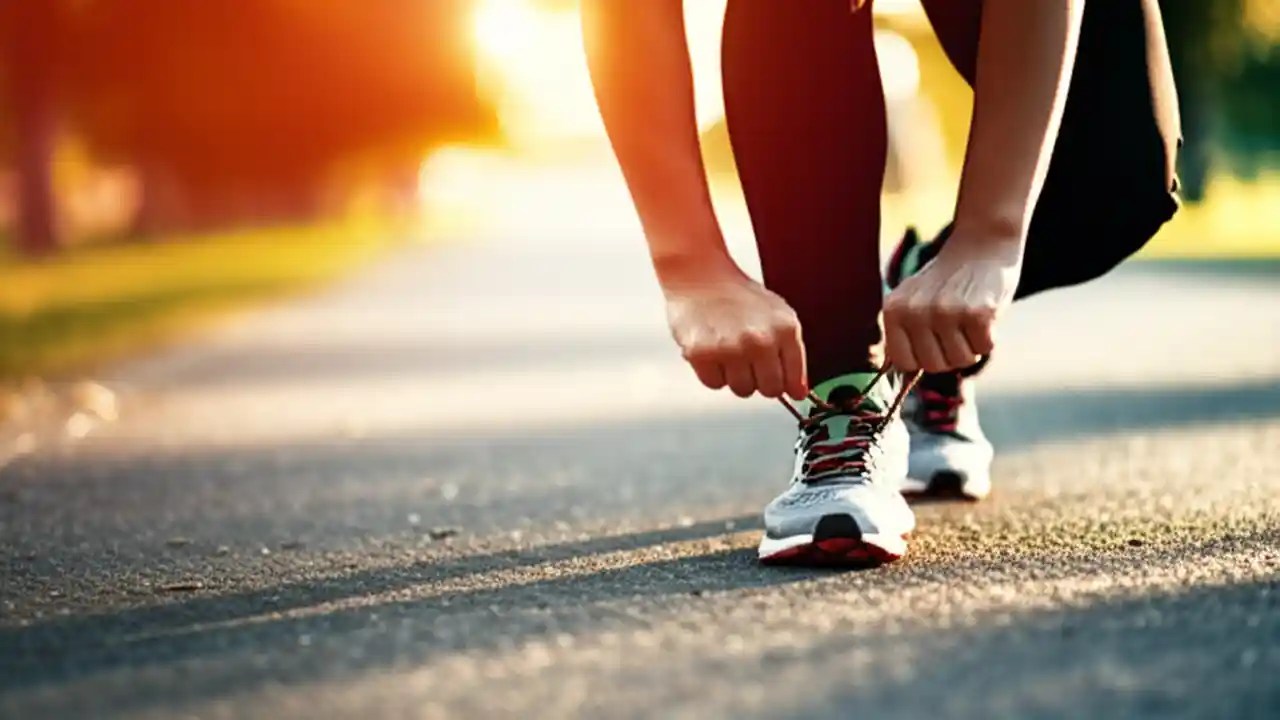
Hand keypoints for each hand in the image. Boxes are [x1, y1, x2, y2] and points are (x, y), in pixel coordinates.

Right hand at [661, 262, 806, 399]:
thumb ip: (792, 353)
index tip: (781, 385)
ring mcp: (731, 349)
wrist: (699, 275)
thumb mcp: (778, 315)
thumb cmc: (738, 296)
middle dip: (760, 380)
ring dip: (735, 376)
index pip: (793, 380)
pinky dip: (712, 372)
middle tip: (748, 360)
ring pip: (741, 390)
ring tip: (728, 351)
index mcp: (785, 329)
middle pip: (769, 390)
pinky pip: (714, 384)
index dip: (785, 384)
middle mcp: (760, 341)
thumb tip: (798, 391)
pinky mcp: (702, 355)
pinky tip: (712, 350)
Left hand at [883, 237, 1022, 372]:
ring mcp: (946, 312)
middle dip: (949, 354)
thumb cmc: (947, 282)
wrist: (982, 244)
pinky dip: (990, 338)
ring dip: (971, 346)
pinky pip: (985, 349)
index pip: (903, 362)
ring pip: (961, 361)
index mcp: (894, 310)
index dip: (922, 358)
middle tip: (956, 328)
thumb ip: (904, 335)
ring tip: (969, 318)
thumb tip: (898, 376)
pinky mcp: (977, 313)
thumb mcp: (913, 301)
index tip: (933, 342)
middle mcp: (915, 312)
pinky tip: (985, 314)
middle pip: (934, 366)